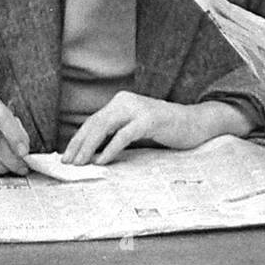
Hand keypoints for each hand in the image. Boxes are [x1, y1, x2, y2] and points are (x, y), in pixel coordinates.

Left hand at [62, 93, 254, 164]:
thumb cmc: (167, 129)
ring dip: (89, 148)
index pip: (93, 121)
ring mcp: (138, 108)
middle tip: (68, 163)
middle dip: (79, 145)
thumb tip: (92, 152)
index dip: (78, 139)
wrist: (197, 123)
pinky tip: (102, 161)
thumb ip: (117, 132)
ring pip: (105, 127)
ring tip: (81, 163)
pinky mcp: (149, 119)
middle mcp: (126, 101)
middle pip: (95, 123)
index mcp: (121, 101)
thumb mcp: (137, 128)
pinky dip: (110, 149)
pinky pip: (123, 135)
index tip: (67, 156)